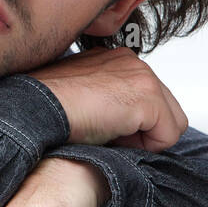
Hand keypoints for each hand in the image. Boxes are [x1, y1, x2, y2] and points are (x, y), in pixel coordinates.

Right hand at [26, 46, 187, 150]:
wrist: (35, 107)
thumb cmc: (47, 106)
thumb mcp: (81, 97)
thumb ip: (106, 101)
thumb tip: (120, 124)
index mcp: (115, 59)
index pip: (147, 97)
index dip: (130, 122)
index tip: (103, 125)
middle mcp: (132, 62)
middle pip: (166, 110)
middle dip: (142, 130)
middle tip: (107, 133)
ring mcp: (143, 78)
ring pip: (172, 124)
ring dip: (144, 139)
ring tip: (109, 135)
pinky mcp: (148, 99)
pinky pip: (167, 136)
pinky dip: (145, 147)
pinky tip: (114, 137)